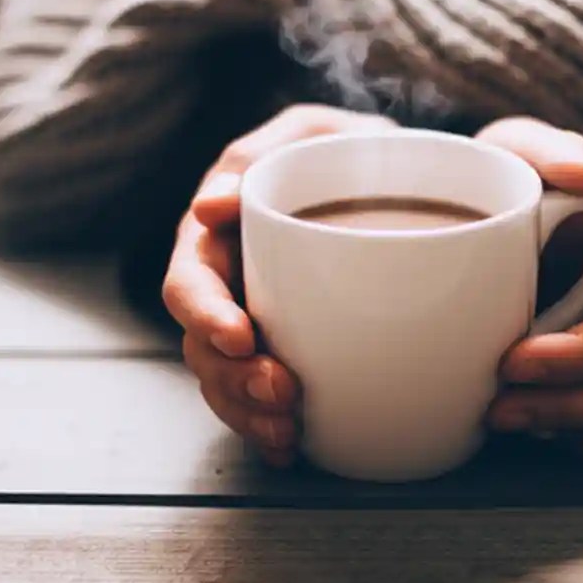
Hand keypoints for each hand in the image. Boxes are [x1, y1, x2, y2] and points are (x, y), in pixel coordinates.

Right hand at [161, 104, 397, 465]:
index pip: (189, 282)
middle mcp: (228, 287)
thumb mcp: (307, 136)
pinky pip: (263, 399)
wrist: (393, 180)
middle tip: (282, 392)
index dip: (206, 315)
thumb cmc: (345, 149)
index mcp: (218, 236)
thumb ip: (259, 159)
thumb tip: (209, 207)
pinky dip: (270, 427)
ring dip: (250, 412)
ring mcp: (256, 324)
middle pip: (204, 346)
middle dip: (233, 378)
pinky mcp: (288, 352)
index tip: (243, 338)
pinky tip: (293, 446)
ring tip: (287, 431)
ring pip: (228, 381)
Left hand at [477, 118, 582, 466]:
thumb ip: (558, 153)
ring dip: (567, 427)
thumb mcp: (523, 147)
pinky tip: (548, 441)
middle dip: (565, 405)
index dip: (576, 359)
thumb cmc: (515, 174)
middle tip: (494, 405)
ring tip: (499, 417)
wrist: (499, 203)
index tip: (510, 361)